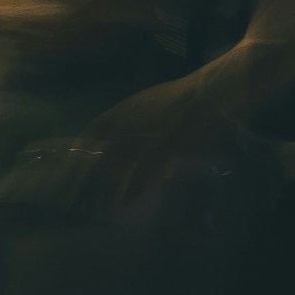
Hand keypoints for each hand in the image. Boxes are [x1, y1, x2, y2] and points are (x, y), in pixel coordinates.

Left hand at [20, 61, 246, 207]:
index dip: (77, 154)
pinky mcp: (172, 137)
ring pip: (117, 160)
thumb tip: (140, 152)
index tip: (66, 175)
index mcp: (131, 106)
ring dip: (104, 188)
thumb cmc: (201, 97)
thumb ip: (148, 125)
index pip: (93, 130)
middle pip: (99, 150)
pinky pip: (147, 165)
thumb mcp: (166, 107)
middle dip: (85, 178)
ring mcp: (151, 126)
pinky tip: (127, 203)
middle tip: (73, 204)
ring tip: (93, 212)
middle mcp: (134, 114)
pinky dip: (135, 184)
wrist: (228, 82)